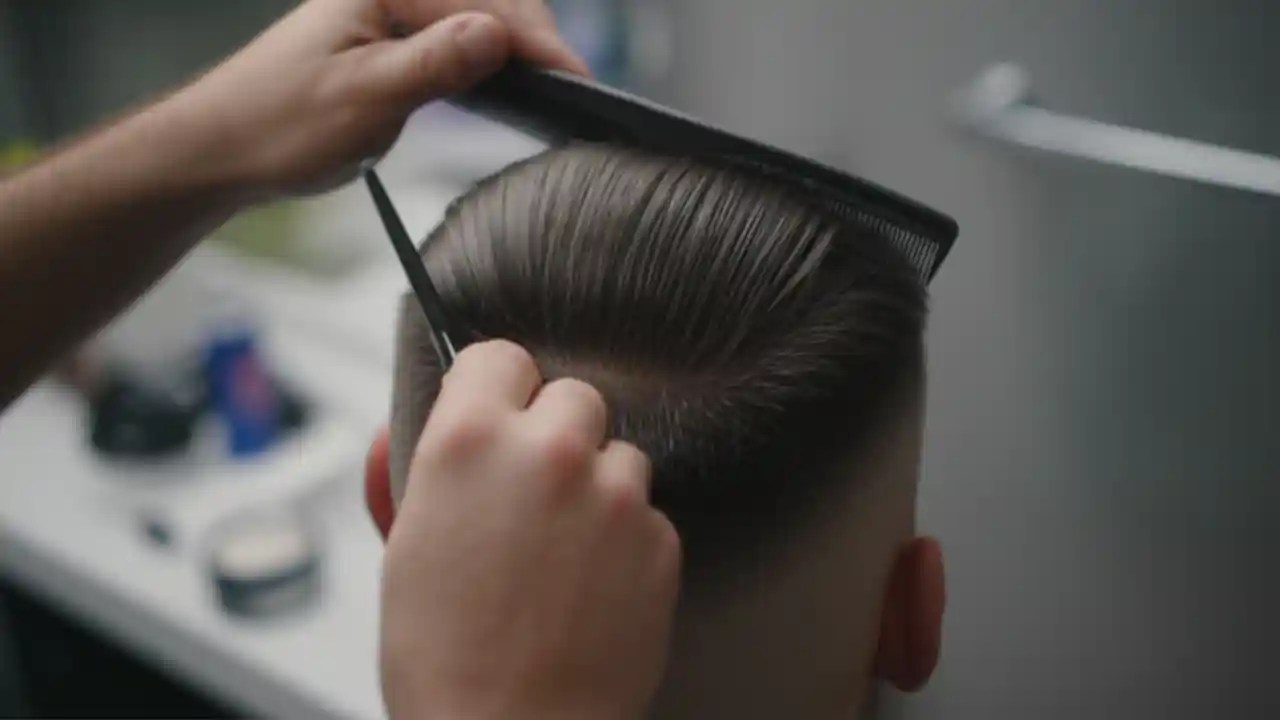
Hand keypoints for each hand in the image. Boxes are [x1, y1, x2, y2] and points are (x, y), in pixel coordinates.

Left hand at [176, 0, 587, 196]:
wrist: (223, 150)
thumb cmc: (280, 124)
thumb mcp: (365, 97)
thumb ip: (435, 62)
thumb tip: (498, 33)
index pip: (481, 1)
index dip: (534, 39)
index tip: (576, 80)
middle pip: (486, 0)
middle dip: (534, 36)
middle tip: (577, 89)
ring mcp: (389, 15)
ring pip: (475, 20)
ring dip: (515, 49)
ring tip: (555, 87)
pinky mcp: (388, 43)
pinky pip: (455, 40)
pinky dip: (489, 61)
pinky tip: (510, 84)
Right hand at [376, 341, 681, 719]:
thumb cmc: (444, 660)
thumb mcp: (401, 555)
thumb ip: (398, 477)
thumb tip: (389, 434)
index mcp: (470, 441)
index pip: (500, 356)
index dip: (496, 388)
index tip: (498, 411)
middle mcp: (550, 451)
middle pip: (574, 396)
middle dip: (555, 433)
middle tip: (532, 491)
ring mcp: (614, 495)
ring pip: (620, 454)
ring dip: (598, 486)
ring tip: (561, 552)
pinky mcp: (659, 540)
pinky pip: (648, 513)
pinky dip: (627, 539)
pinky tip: (592, 585)